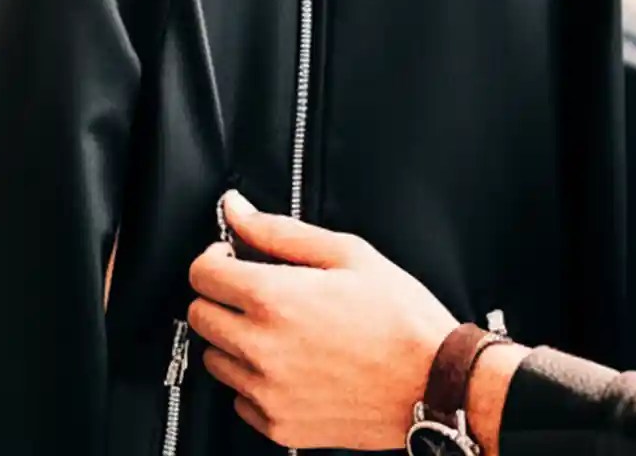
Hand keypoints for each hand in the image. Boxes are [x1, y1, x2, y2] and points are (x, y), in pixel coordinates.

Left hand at [187, 191, 460, 449]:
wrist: (435, 383)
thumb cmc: (402, 319)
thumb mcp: (348, 254)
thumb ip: (280, 232)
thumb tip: (237, 210)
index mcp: (274, 298)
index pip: (202, 273)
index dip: (216, 257)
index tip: (234, 258)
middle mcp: (261, 348)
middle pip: (200, 314)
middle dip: (223, 296)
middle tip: (260, 292)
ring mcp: (267, 390)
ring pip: (215, 358)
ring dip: (235, 339)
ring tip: (281, 330)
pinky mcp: (278, 424)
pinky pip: (238, 398)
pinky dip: (254, 380)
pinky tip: (291, 364)